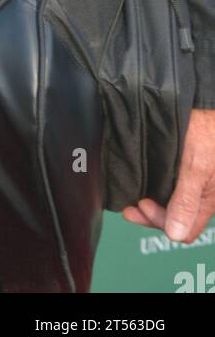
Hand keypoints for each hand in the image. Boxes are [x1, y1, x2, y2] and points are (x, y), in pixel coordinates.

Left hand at [120, 108, 214, 243]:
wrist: (203, 101)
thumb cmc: (207, 131)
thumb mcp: (196, 167)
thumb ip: (186, 201)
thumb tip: (175, 235)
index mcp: (209, 199)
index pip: (185, 230)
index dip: (162, 223)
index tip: (142, 205)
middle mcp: (202, 194)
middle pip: (176, 218)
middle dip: (151, 215)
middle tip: (129, 207)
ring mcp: (193, 181)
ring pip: (171, 204)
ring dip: (151, 203)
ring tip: (132, 198)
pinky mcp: (185, 167)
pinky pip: (169, 187)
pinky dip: (155, 189)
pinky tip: (143, 184)